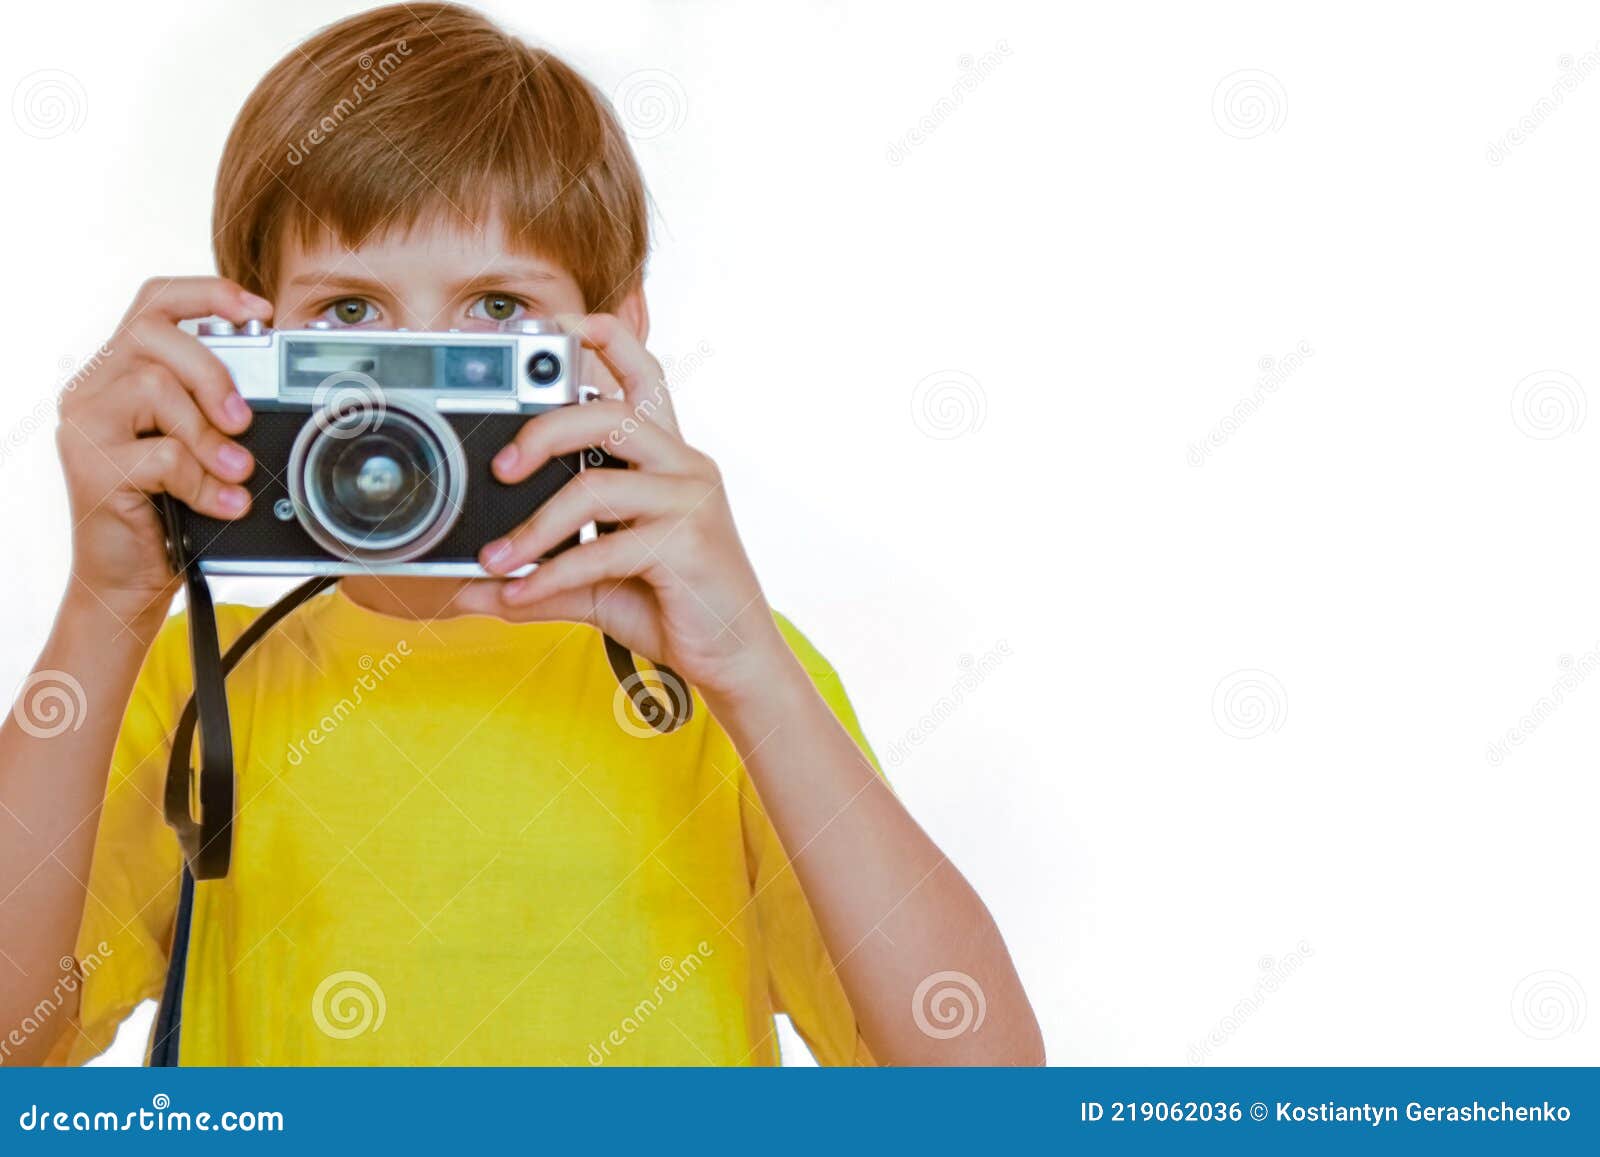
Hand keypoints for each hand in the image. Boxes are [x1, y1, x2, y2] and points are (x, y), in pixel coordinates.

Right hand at [56, 277, 267, 626]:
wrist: (128, 579)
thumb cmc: (170, 510)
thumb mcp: (200, 448)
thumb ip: (216, 410)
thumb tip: (273, 389)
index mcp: (120, 371)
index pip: (155, 302)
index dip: (208, 293)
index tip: (259, 308)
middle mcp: (93, 388)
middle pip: (154, 335)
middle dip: (212, 372)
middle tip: (242, 420)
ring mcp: (85, 424)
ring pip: (155, 390)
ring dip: (208, 434)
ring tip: (233, 472)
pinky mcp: (90, 465)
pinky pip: (162, 455)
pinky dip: (203, 481)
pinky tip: (223, 502)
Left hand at [452, 314, 789, 701]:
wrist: (733, 658)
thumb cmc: (671, 605)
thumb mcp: (594, 581)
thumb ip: (538, 572)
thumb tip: (466, 585)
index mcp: (664, 457)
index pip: (642, 374)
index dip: (605, 338)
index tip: (556, 325)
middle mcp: (683, 464)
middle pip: (607, 414)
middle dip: (542, 431)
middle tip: (499, 468)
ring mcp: (690, 500)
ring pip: (598, 484)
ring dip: (535, 526)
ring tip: (495, 558)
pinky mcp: (689, 543)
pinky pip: (606, 548)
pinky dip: (553, 573)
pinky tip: (519, 593)